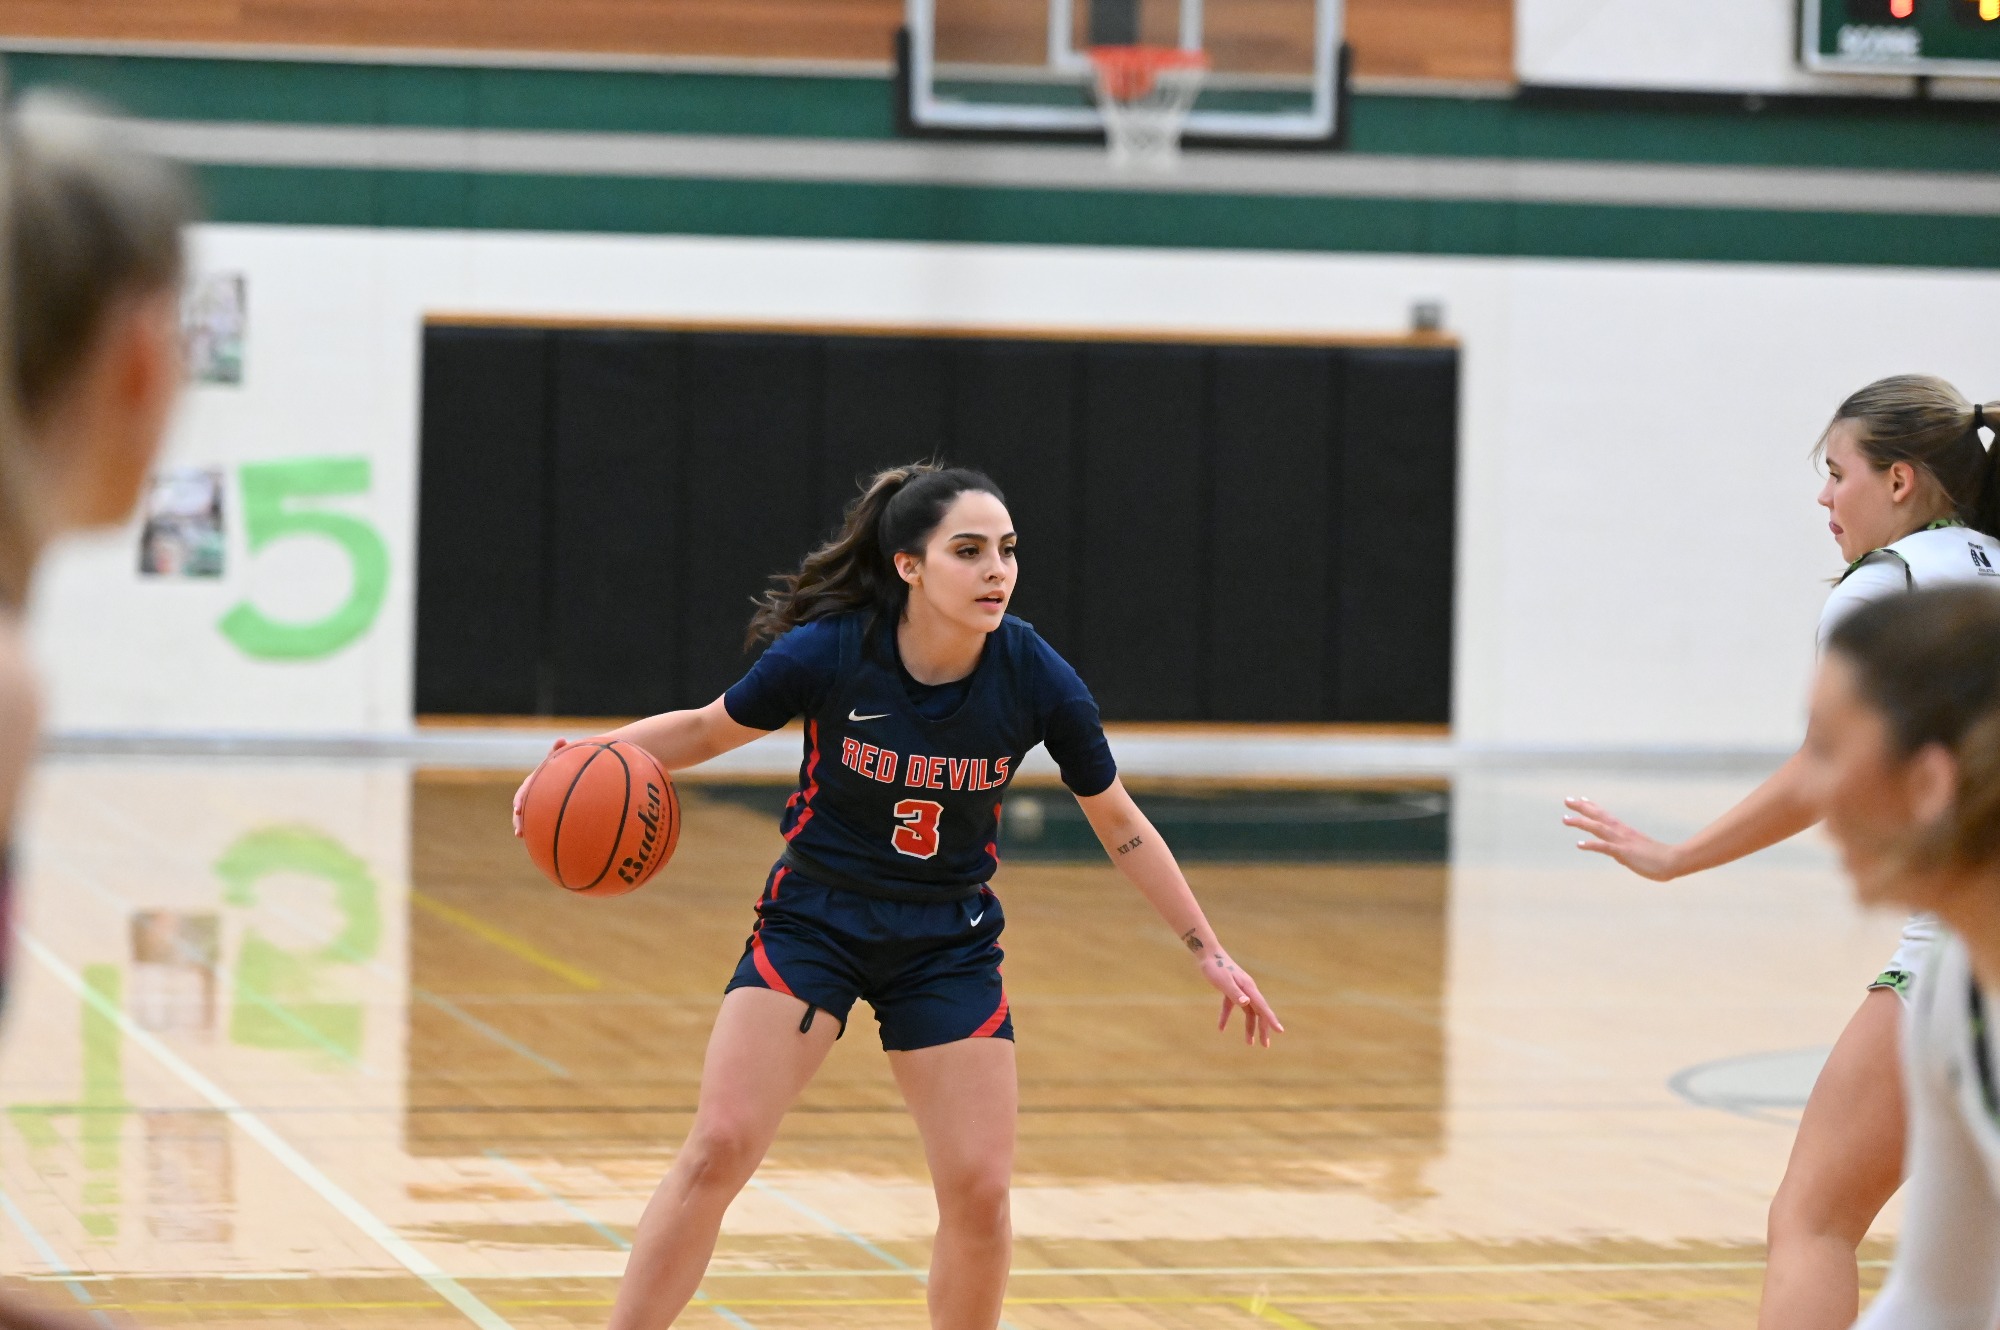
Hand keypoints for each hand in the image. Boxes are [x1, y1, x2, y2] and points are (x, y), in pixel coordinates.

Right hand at [512, 738, 566, 836]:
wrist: (567, 776)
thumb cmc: (563, 766)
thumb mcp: (559, 759)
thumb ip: (558, 752)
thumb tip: (561, 738)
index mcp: (533, 781)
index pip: (524, 791)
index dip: (520, 800)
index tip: (518, 808)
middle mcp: (531, 793)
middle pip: (521, 807)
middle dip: (517, 817)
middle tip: (519, 829)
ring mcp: (535, 803)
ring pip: (524, 815)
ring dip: (521, 824)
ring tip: (520, 835)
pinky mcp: (540, 811)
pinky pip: (534, 821)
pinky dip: (530, 829)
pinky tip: (531, 840)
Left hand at [1201, 951, 1282, 1046]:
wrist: (1206, 953)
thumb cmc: (1215, 967)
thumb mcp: (1223, 981)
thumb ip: (1234, 993)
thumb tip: (1246, 1003)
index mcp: (1249, 988)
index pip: (1263, 1007)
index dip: (1271, 1020)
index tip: (1280, 1031)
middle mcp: (1248, 990)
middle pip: (1259, 1012)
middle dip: (1263, 1029)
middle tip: (1265, 1045)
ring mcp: (1240, 990)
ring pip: (1248, 1012)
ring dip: (1249, 1027)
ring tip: (1249, 1043)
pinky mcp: (1230, 990)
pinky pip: (1231, 1007)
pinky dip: (1226, 1017)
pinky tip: (1221, 1028)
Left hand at [1562, 796, 1681, 880]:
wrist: (1673, 861)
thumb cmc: (1657, 859)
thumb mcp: (1636, 853)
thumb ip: (1624, 852)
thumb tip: (1616, 854)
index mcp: (1624, 831)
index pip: (1605, 815)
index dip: (1592, 807)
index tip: (1580, 799)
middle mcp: (1621, 832)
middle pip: (1599, 816)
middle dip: (1582, 808)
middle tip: (1567, 800)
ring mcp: (1622, 841)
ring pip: (1598, 828)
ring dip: (1581, 823)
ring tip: (1565, 819)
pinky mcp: (1624, 852)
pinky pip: (1605, 847)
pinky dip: (1591, 845)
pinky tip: (1579, 844)